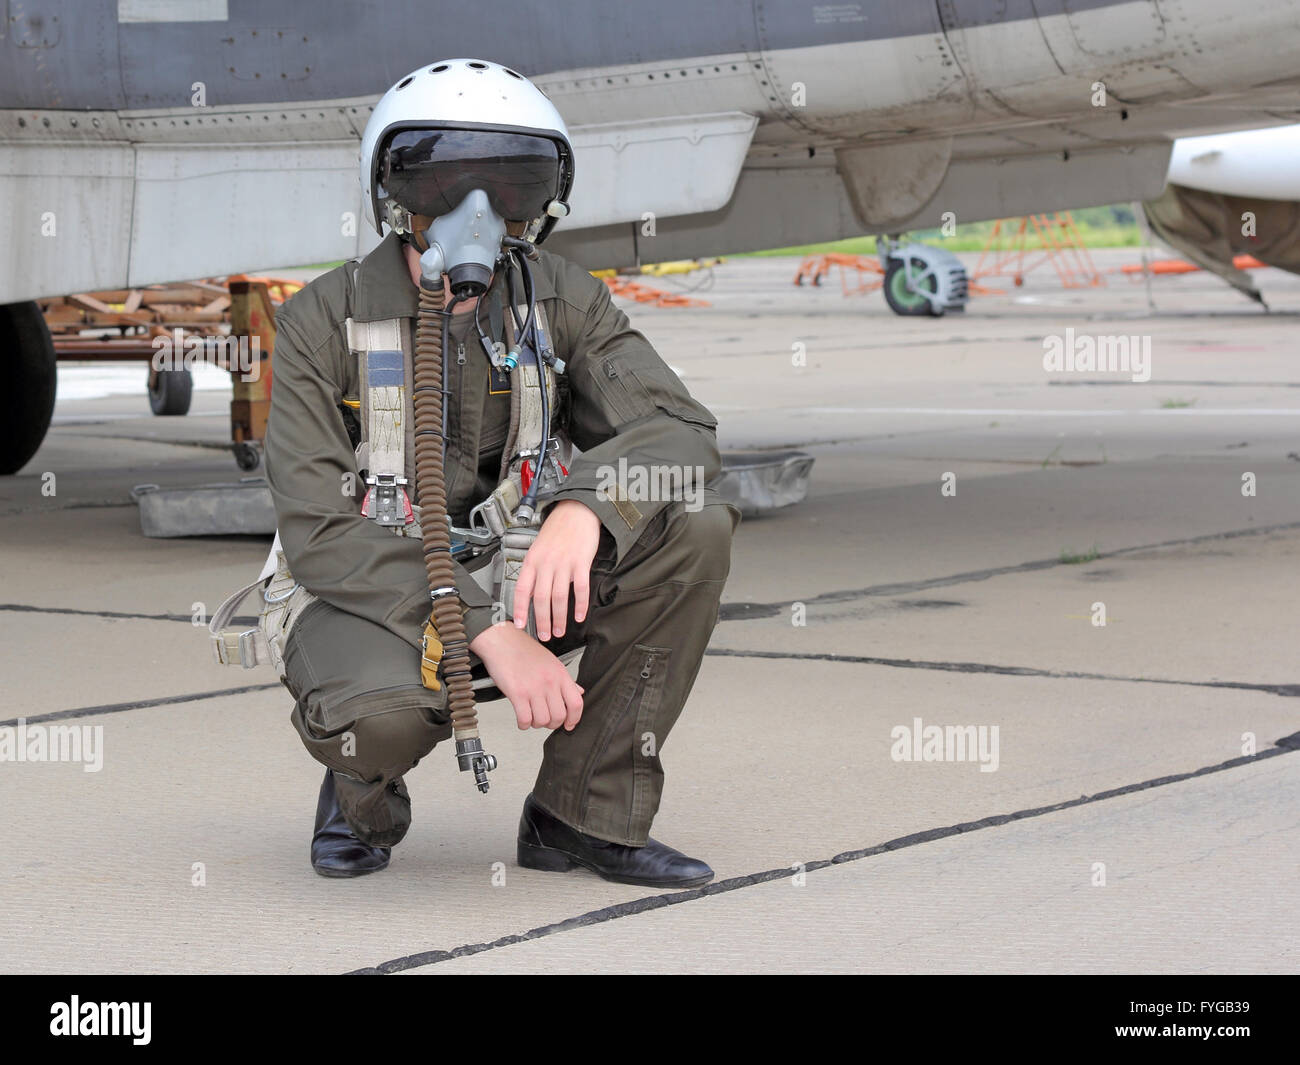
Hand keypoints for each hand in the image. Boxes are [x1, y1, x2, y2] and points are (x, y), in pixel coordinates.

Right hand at [468, 622, 583, 730]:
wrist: (501, 640)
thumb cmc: (523, 649)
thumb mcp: (551, 661)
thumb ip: (565, 680)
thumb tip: (578, 692)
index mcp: (560, 674)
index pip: (576, 703)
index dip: (574, 719)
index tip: (569, 724)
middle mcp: (549, 682)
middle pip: (559, 716)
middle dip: (552, 724)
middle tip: (545, 720)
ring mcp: (534, 688)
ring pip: (542, 721)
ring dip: (536, 724)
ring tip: (531, 717)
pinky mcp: (517, 693)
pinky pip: (525, 719)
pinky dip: (523, 724)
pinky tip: (522, 719)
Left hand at [513, 500, 600, 640]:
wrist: (576, 512)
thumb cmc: (557, 531)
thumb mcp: (538, 548)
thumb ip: (535, 571)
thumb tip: (532, 594)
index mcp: (532, 560)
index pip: (522, 589)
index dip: (520, 609)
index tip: (520, 625)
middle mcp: (545, 563)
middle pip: (541, 598)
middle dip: (541, 621)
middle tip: (544, 636)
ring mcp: (563, 563)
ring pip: (559, 597)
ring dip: (559, 618)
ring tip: (559, 631)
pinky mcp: (581, 563)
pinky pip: (580, 589)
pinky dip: (580, 605)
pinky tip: (580, 616)